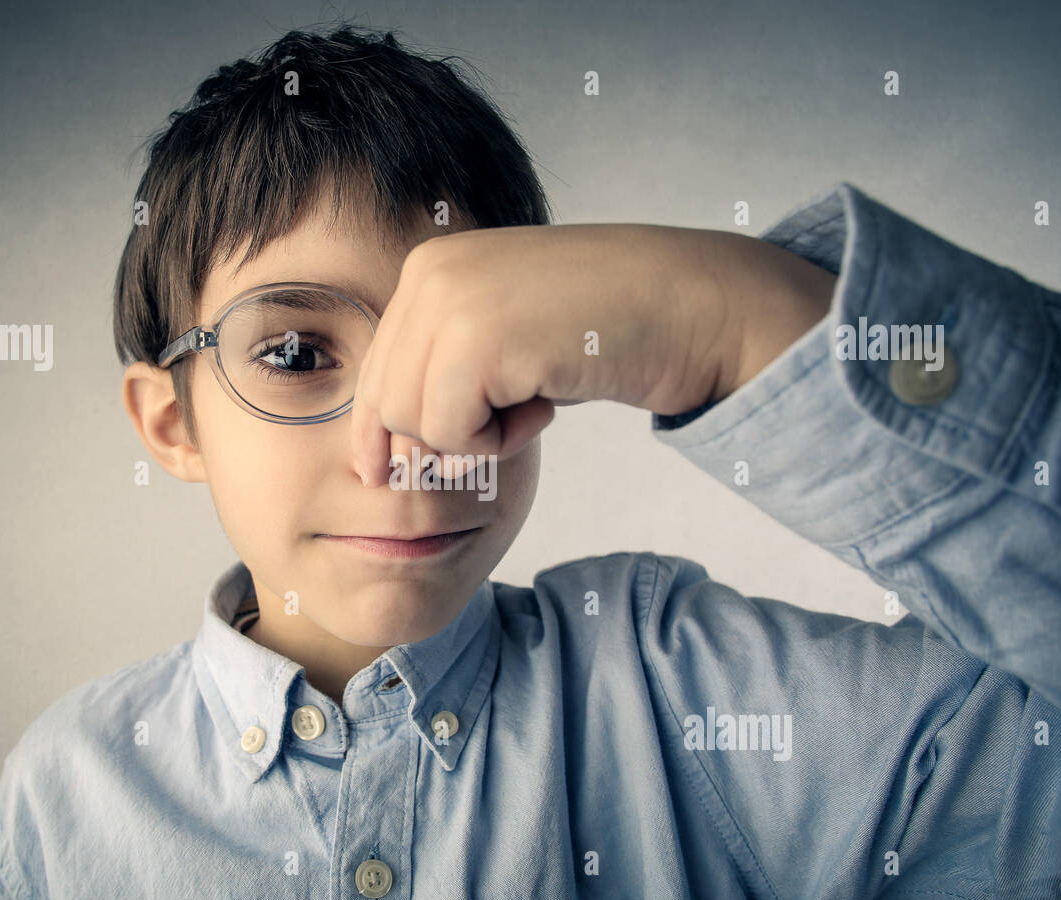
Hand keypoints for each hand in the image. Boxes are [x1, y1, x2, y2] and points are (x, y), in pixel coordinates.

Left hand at [349, 222, 835, 484]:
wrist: (686, 306)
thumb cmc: (602, 330)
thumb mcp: (506, 339)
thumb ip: (447, 372)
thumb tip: (389, 454)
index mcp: (430, 266)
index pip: (374, 368)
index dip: (376, 431)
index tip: (383, 473)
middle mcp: (429, 274)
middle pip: (386, 402)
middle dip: (441, 436)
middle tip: (512, 419)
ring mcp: (451, 302)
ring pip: (414, 424)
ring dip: (476, 439)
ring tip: (534, 404)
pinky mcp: (477, 341)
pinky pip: (452, 435)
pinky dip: (499, 442)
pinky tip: (544, 406)